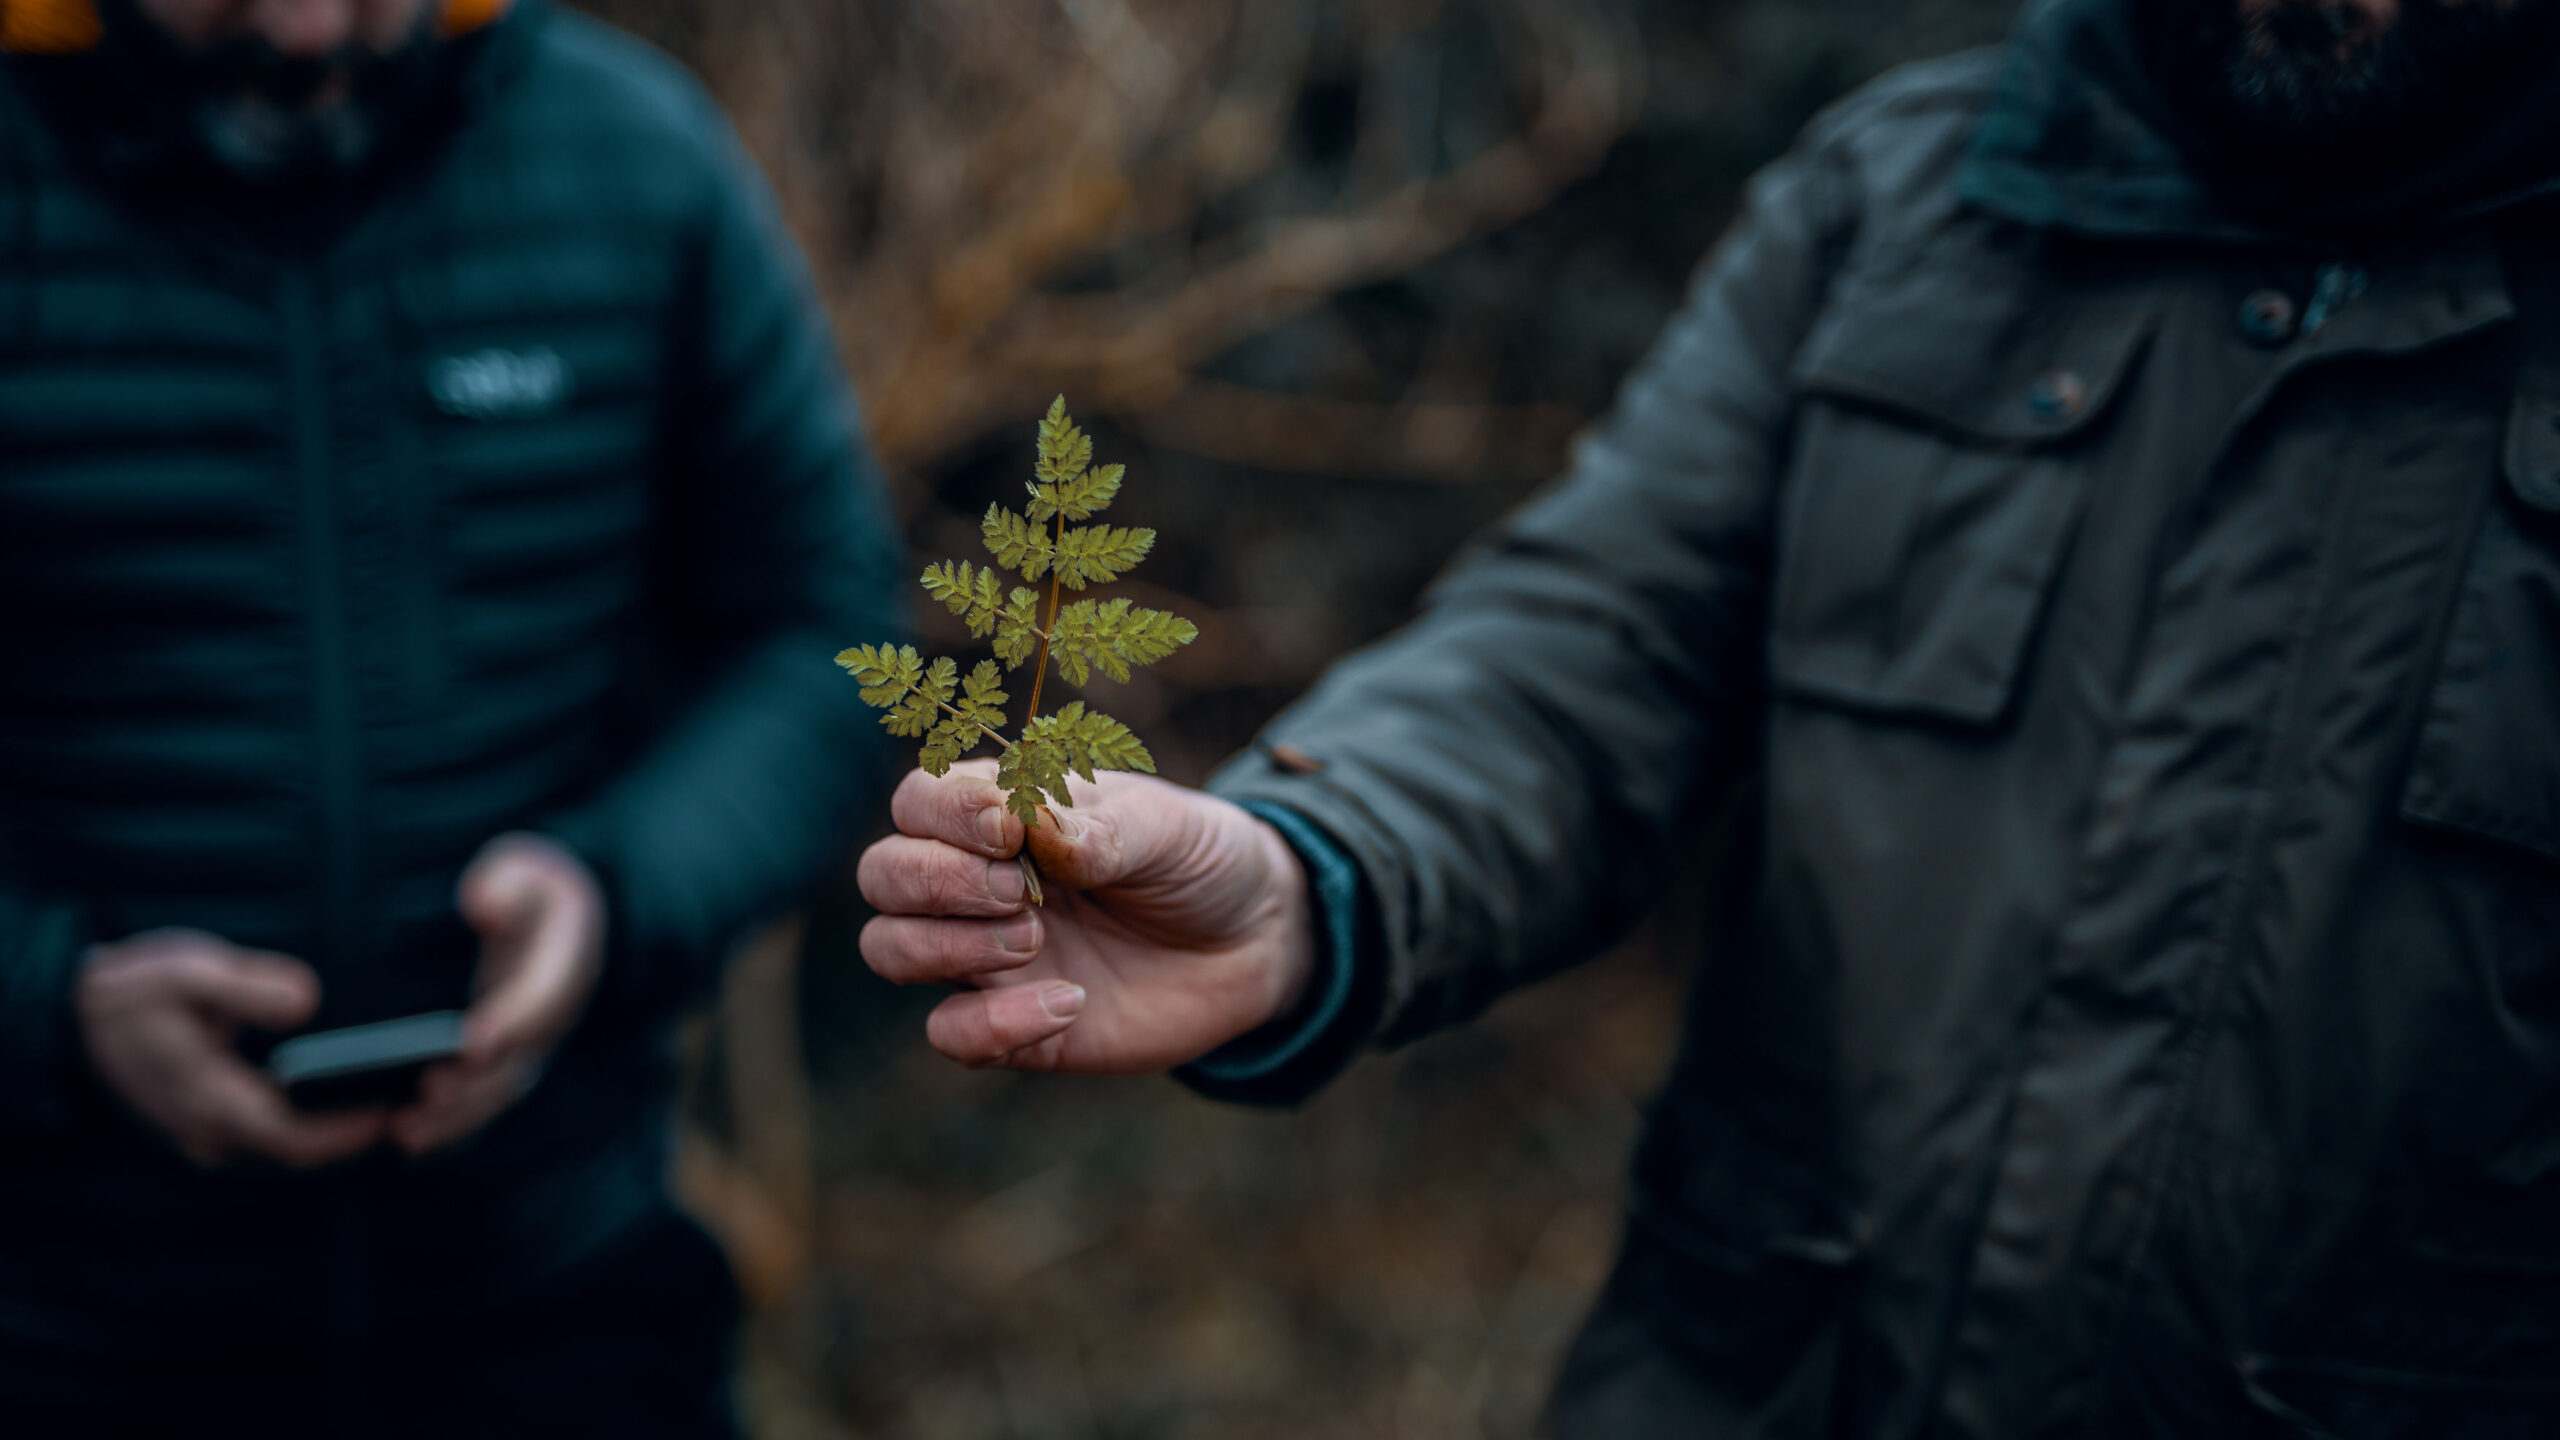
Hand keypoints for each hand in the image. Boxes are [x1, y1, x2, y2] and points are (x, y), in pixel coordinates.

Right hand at [77, 929, 387, 1168]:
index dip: (349, 1132)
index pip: (291, 1138)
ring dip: (346, 1138)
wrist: (77, 1013)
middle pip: (302, 1156)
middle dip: (361, 1138)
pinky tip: (366, 1100)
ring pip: (292, 1155)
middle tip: (428, 1112)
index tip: (402, 1112)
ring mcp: (209, 1138)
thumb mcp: (181, 970)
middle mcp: (208, 1135)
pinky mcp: (214, 1130)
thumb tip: (308, 999)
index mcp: (205, 1102)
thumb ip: (242, 984)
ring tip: (411, 1106)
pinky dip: (322, 1130)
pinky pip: (279, 1142)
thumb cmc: (136, 987)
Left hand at [390, 832, 604, 1155]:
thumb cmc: (527, 888)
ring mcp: (526, 1047)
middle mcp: (551, 1016)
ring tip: (406, 1131)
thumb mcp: (527, 867)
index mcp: (568, 961)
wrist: (545, 917)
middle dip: (476, 1084)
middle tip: (428, 1095)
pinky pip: (477, 1104)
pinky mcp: (498, 1065)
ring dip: (456, 1116)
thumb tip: (483, 902)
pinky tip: (401, 1137)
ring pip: (496, 1093)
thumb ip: (510, 879)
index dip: (513, 1020)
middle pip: (520, 1060)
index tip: (473, 1041)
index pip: (546, 996)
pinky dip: (446, 1125)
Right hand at [857, 762, 1317, 1070]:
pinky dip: (991, 1025)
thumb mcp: (1168, 828)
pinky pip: (951, 1034)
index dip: (945, 813)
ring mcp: (986, 956)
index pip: (919, 799)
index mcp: (1003, 812)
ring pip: (890, 949)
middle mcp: (976, 881)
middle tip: (1020, 891)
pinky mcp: (1013, 1026)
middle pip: (883, 874)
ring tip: (1033, 939)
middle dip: (935, 881)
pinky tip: (1067, 1004)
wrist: (1253, 942)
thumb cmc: (1198, 861)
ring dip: (947, 946)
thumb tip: (1032, 826)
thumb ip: (1101, 828)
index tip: (1009, 829)